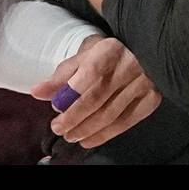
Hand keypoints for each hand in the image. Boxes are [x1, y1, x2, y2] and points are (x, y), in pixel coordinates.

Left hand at [30, 35, 160, 148]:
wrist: (140, 54)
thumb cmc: (106, 57)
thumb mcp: (83, 59)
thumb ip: (61, 76)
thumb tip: (37, 92)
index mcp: (110, 49)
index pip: (90, 73)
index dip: (71, 92)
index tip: (55, 107)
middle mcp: (130, 65)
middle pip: (98, 97)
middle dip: (74, 117)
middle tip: (58, 128)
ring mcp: (143, 83)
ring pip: (110, 114)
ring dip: (86, 129)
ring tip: (70, 135)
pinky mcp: (151, 99)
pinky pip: (125, 123)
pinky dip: (104, 135)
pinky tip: (88, 139)